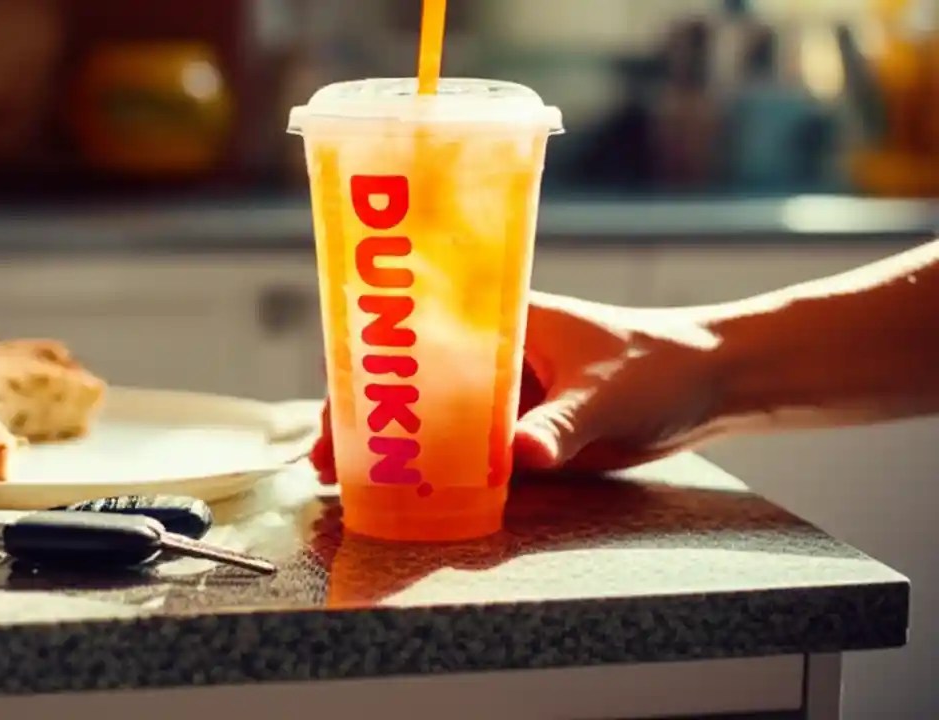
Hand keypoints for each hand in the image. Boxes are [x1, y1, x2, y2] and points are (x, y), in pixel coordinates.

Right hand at [310, 290, 724, 478]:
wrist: (711, 386)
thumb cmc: (661, 363)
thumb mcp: (607, 393)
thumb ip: (561, 425)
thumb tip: (520, 456)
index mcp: (500, 323)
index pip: (416, 336)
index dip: (368, 366)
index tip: (336, 401)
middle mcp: (491, 359)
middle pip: (410, 386)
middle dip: (365, 418)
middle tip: (328, 458)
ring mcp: (503, 400)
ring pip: (432, 425)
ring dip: (392, 451)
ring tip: (346, 485)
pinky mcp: (520, 437)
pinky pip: (467, 458)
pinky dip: (434, 476)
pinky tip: (403, 500)